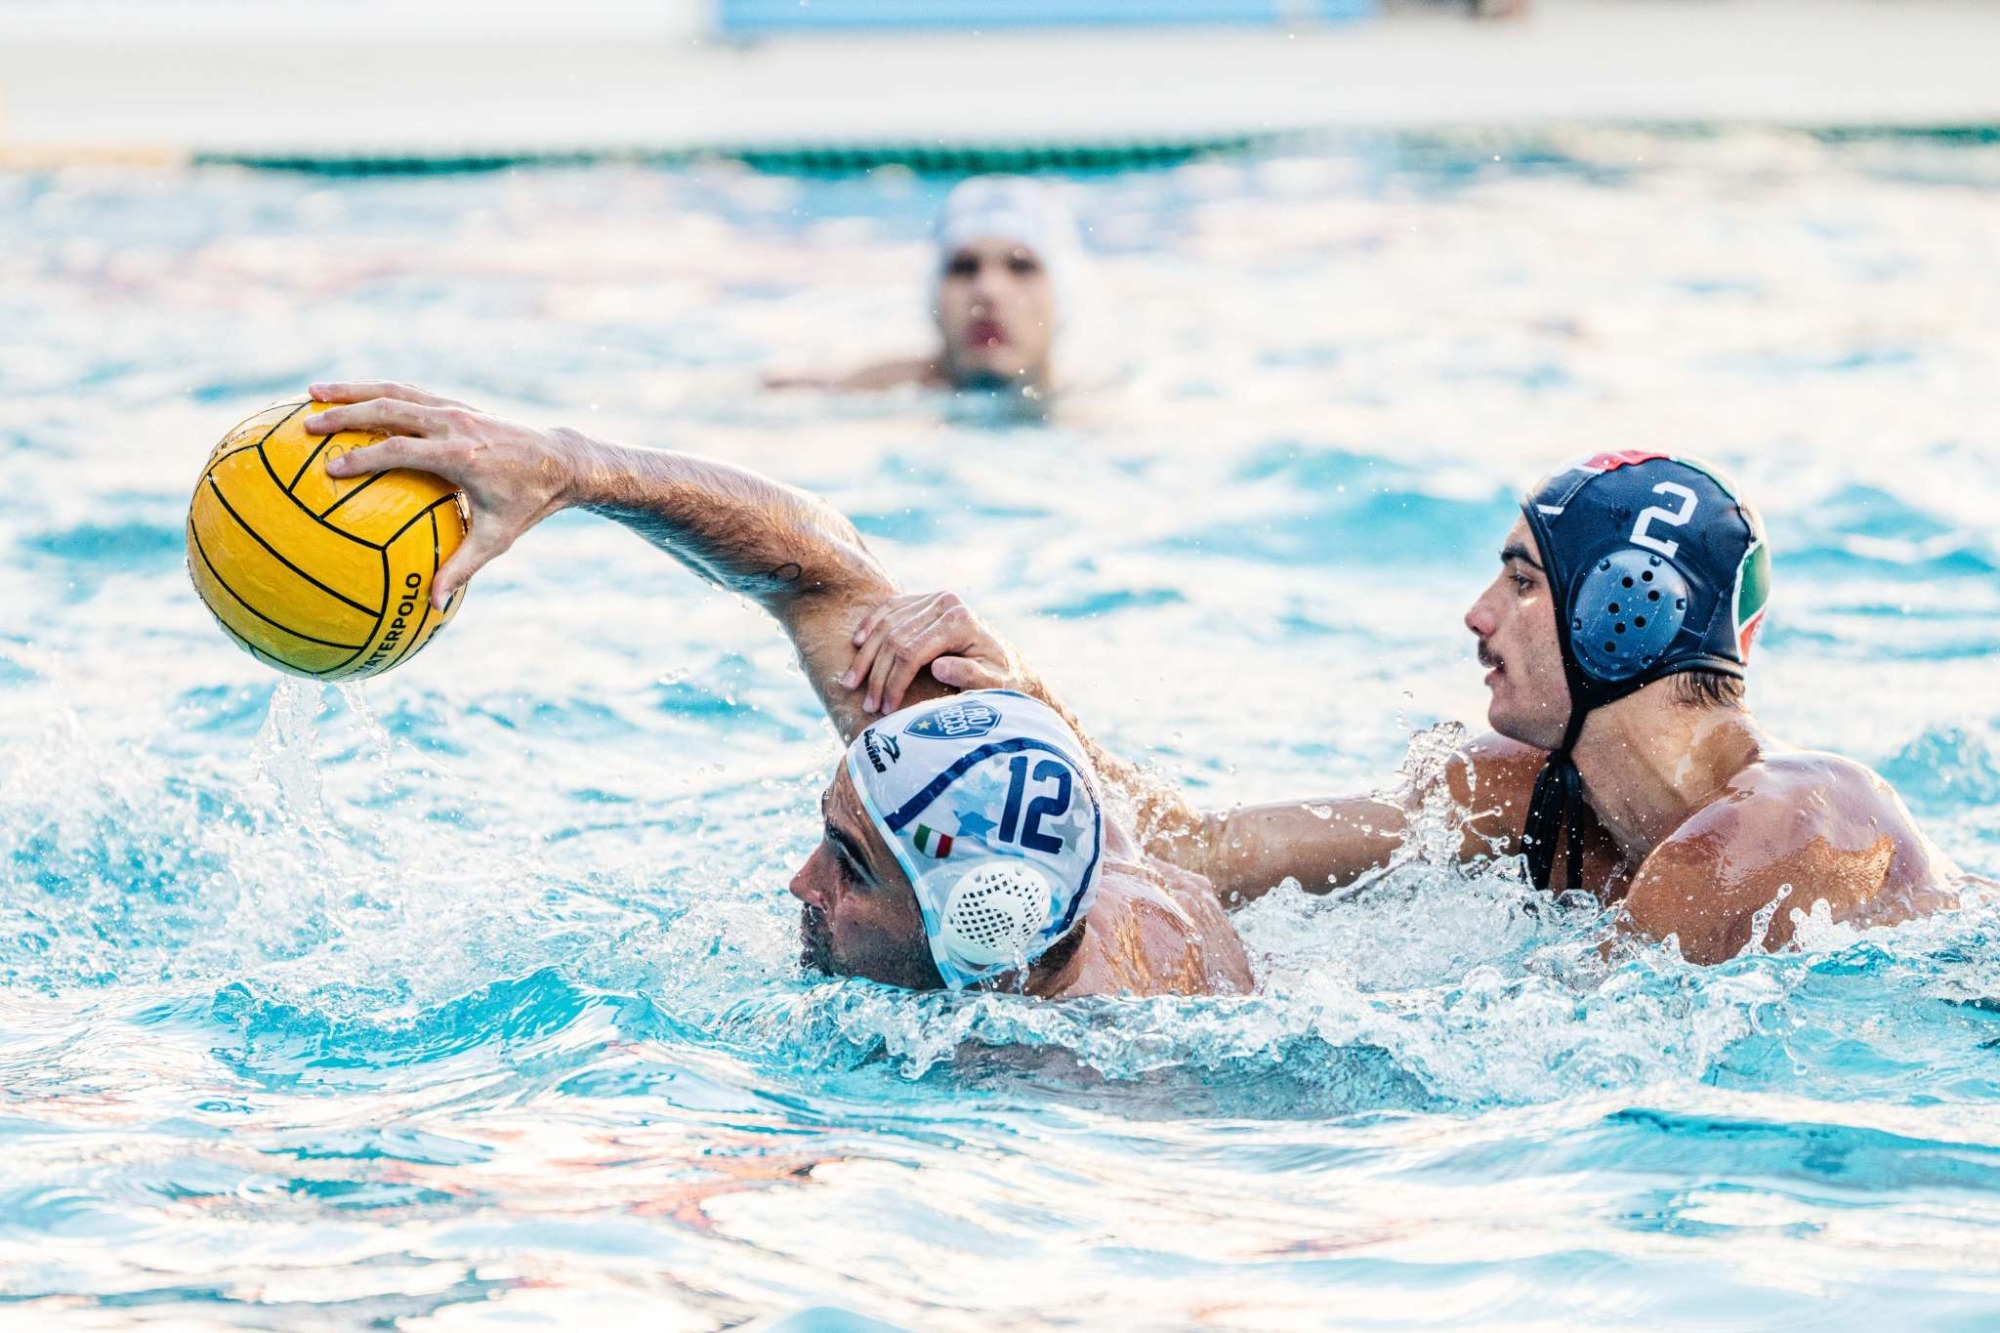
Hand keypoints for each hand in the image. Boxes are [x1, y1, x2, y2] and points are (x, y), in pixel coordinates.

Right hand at [306, 381, 584, 608]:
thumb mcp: (497, 539)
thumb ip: (462, 568)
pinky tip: (350, 397)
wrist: (560, 460)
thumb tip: (434, 606)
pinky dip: (377, 391)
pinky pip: (410, 393)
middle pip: (389, 409)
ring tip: (311, 394)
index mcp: (460, 456)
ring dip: (353, 390)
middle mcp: (455, 424)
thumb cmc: (527, 504)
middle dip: (345, 414)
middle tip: (306, 424)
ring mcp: (456, 408)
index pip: (401, 450)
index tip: (330, 469)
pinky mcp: (457, 404)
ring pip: (396, 392)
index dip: (364, 457)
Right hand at [839, 591, 1026, 715]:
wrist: (1006, 662)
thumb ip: (972, 677)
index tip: (885, 709)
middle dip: (876, 675)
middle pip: (895, 639)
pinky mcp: (924, 599)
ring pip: (886, 625)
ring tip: (851, 683)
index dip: (893, 682)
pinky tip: (857, 644)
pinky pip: (889, 609)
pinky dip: (870, 626)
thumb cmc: (1000, 680)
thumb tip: (938, 667)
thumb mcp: (994, 686)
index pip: (912, 652)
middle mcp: (946, 603)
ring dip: (866, 656)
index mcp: (960, 622)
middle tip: (867, 705)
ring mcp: (933, 598)